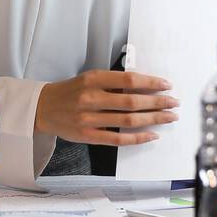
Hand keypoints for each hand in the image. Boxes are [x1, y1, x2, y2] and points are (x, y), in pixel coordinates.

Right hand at [34, 70, 178, 145]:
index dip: (151, 83)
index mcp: (92, 79)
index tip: (166, 85)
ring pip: (128, 120)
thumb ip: (113, 81)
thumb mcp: (88, 78)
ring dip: (153, 119)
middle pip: (132, 101)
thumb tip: (144, 85)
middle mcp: (91, 98)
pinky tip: (152, 134)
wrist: (42, 108)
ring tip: (169, 117)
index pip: (129, 80)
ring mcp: (89, 118)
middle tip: (174, 102)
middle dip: (158, 102)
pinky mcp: (88, 135)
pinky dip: (138, 137)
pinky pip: (118, 138)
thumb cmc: (70, 91)